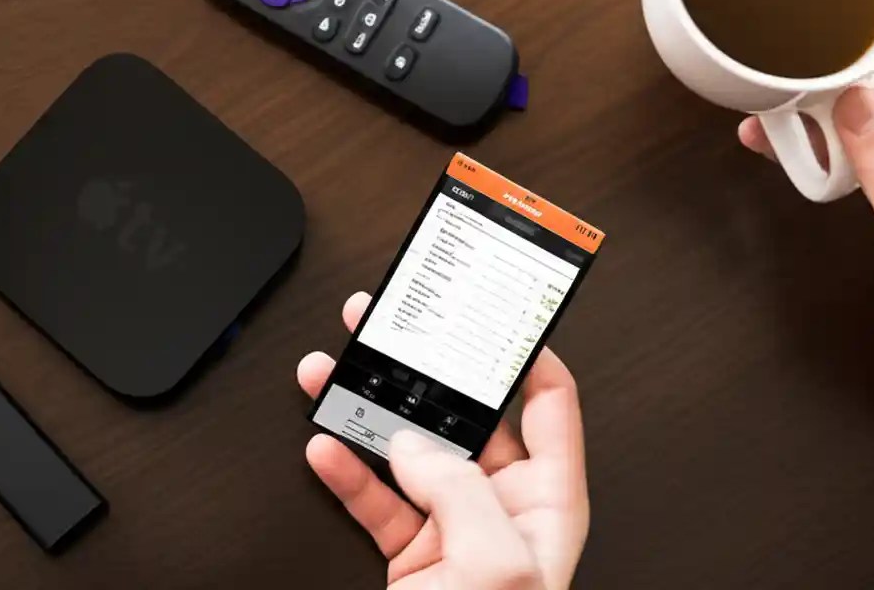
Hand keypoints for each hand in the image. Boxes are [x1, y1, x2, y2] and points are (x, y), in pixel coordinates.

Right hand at [297, 292, 588, 588]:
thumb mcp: (495, 570)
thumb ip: (460, 492)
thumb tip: (418, 445)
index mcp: (546, 501)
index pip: (548, 403)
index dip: (524, 351)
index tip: (492, 310)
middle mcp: (502, 507)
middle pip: (466, 415)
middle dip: (427, 368)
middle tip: (396, 327)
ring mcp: (453, 529)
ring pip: (408, 449)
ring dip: (370, 409)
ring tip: (338, 371)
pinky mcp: (411, 555)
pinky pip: (373, 498)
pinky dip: (345, 468)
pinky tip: (326, 443)